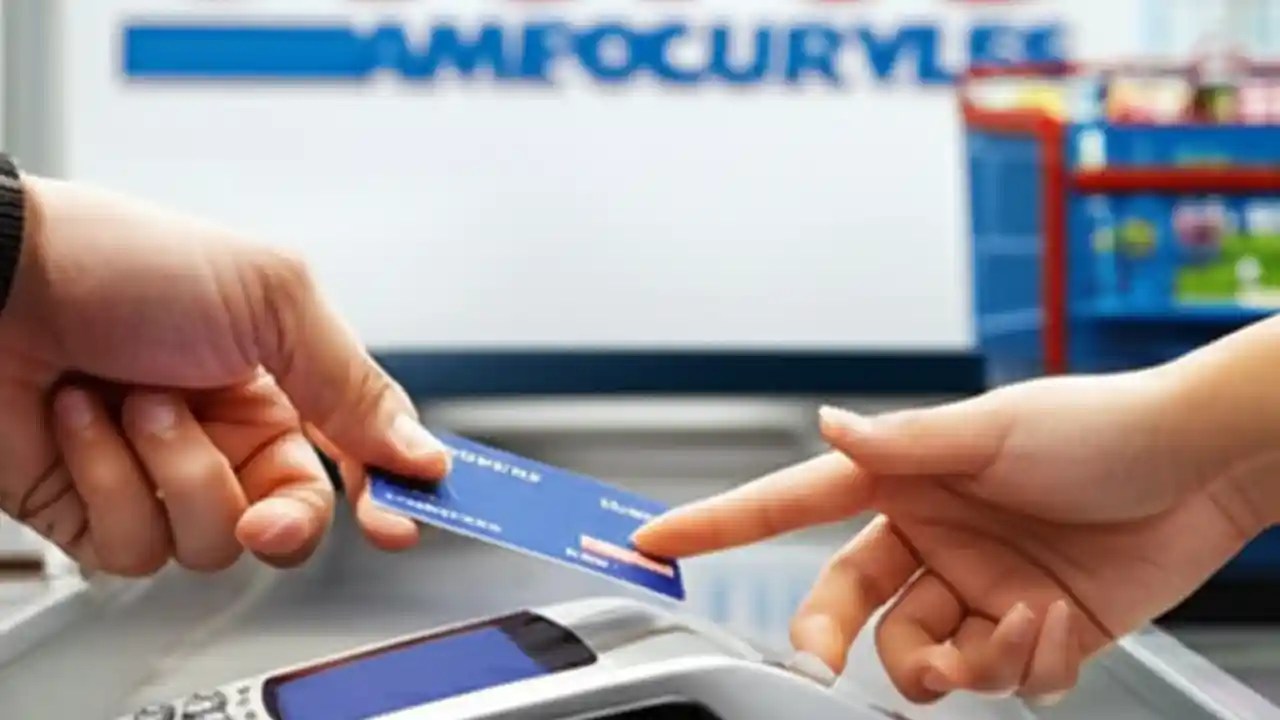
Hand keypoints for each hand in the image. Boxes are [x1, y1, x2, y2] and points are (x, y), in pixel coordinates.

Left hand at [0, 176, 448, 574]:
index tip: (399, 519)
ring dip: (173, 470)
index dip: (387, 494)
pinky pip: (133, 545)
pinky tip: (82, 419)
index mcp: (281, 385)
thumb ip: (353, 383)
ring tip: (136, 400)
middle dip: (280, 522)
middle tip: (264, 513)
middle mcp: (226, 436)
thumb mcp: (271, 299)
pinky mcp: (95, 511)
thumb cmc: (123, 264)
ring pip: (211, 542)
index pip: (357, 458)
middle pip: (291, 524)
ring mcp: (160, 476)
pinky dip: (108, 478)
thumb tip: (420, 450)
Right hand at [634, 371, 1274, 704]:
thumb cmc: (1102, 427)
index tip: (656, 539)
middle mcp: (932, 539)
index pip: (793, 503)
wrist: (1202, 472)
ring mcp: (978, 589)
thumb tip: (827, 422)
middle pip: (845, 606)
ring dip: (957, 663)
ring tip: (1011, 628)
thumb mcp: (998, 430)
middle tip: (824, 663)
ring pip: (919, 658)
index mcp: (906, 482)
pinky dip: (1024, 665)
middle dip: (830, 640)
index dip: (722, 521)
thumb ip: (906, 442)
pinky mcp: (1029, 632)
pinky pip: (998, 677)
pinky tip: (1057, 625)